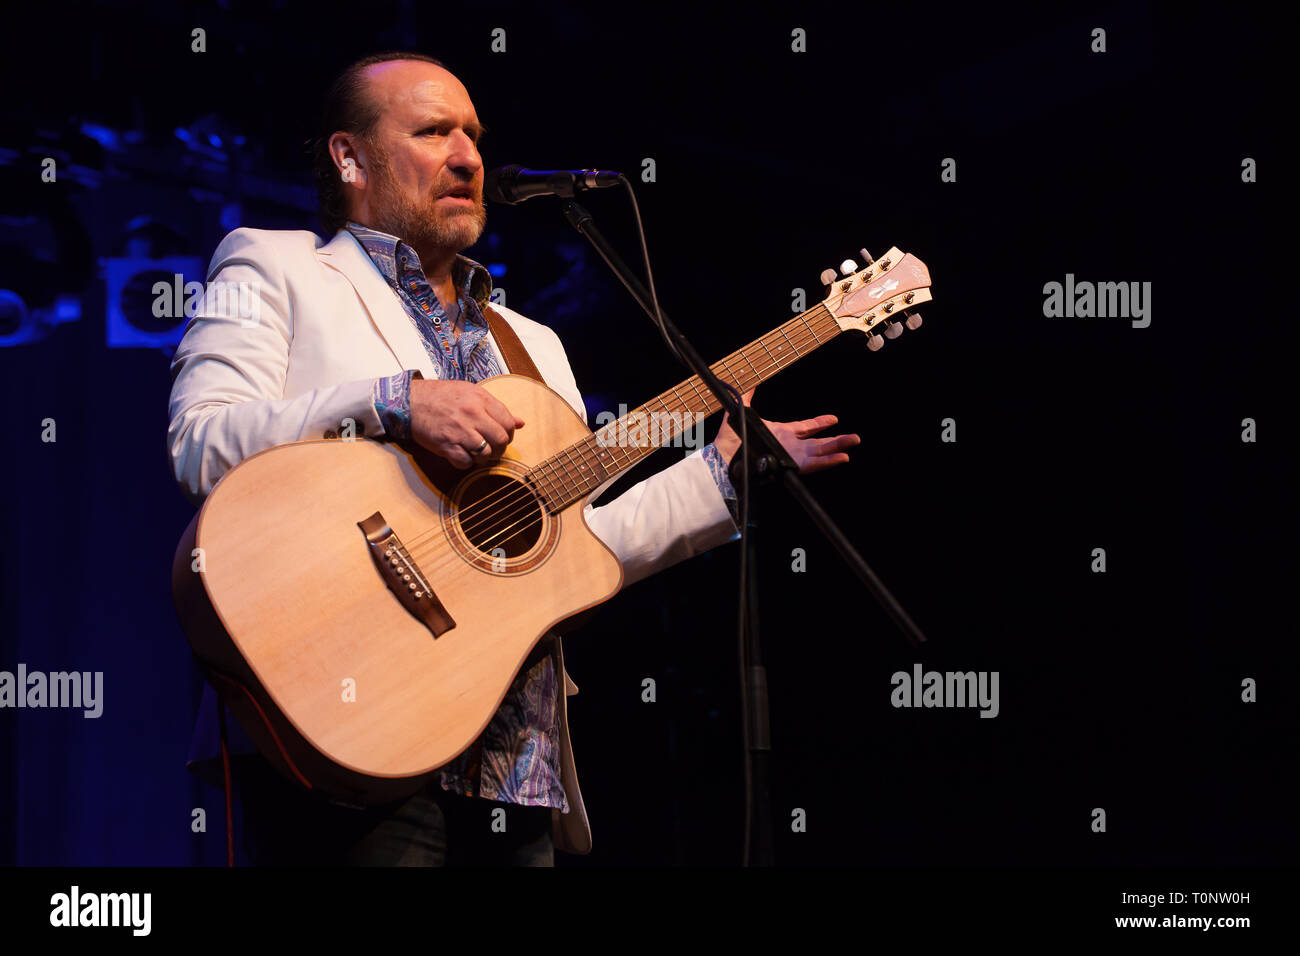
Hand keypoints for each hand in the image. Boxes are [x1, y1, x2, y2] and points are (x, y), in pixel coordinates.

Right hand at [409, 379, 524, 468]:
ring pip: (487, 453)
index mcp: (480, 399)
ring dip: (484, 458)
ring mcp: (460, 430)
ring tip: (478, 454)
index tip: (503, 437)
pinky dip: (466, 463)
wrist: (410, 401)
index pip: (509, 422)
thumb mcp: (470, 393)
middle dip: (500, 449)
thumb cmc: (440, 396)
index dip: (510, 434)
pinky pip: (466, 462)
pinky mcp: (446, 445)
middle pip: (501, 439)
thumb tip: (521, 422)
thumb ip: (495, 408)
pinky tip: (462, 456)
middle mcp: (473, 414)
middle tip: (493, 449)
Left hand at [713, 388, 858, 473]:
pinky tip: (842, 457)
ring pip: (821, 453)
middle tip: (855, 437)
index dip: (820, 423)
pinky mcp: (792, 465)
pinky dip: (828, 461)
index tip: (834, 419)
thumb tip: (749, 383)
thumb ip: (748, 397)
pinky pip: (814, 464)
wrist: (725, 455)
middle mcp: (791, 446)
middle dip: (837, 440)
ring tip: (853, 444)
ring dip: (838, 448)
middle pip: (819, 443)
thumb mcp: (742, 412)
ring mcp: (793, 456)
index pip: (806, 428)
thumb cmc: (732, 438)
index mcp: (782, 433)